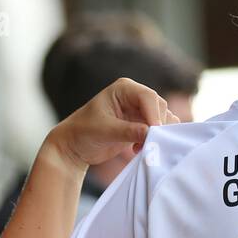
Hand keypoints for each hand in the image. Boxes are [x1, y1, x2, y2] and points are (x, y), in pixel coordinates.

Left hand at [46, 77, 179, 167]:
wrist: (75, 146)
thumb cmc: (83, 133)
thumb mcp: (104, 131)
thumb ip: (127, 131)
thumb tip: (149, 133)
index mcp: (123, 88)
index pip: (148, 97)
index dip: (154, 114)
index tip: (153, 133)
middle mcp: (134, 96)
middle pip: (159, 107)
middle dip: (157, 126)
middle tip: (147, 145)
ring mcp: (139, 110)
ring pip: (162, 118)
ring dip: (157, 134)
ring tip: (140, 148)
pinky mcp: (141, 124)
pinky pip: (158, 129)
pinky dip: (155, 139)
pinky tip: (139, 148)